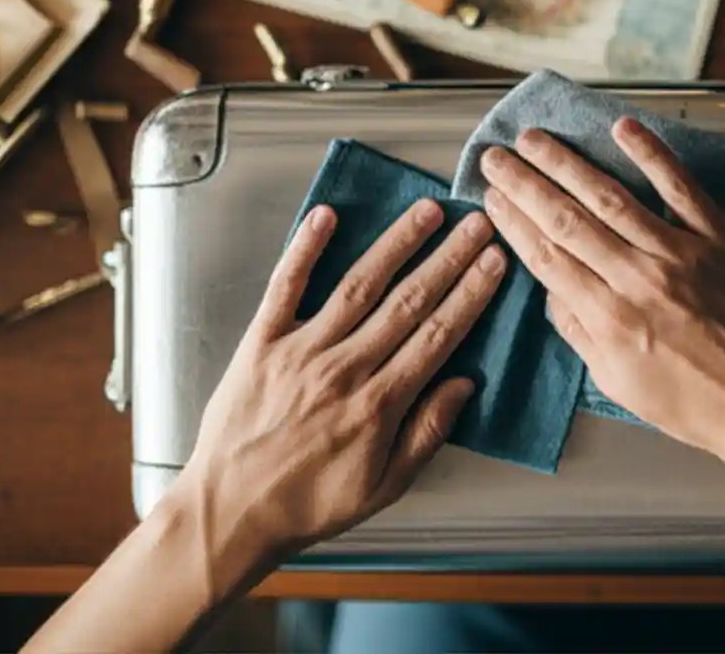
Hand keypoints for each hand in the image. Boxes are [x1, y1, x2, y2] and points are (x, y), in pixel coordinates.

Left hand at [176, 201, 506, 558]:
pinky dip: (304, 249)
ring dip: (395, 244)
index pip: (437, 336)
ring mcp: (299, 351)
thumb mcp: (385, 487)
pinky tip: (327, 216)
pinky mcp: (259, 343)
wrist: (229, 512)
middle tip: (477, 224)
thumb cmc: (312, 503)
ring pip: (358, 286)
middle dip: (448, 259)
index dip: (470, 295)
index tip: (494, 262)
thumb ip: (427, 432)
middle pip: (407, 303)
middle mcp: (343, 369)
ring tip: (427, 211)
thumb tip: (464, 383)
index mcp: (378, 405)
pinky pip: (284, 287)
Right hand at [479, 117, 724, 458]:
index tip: (493, 198)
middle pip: (567, 219)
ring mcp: (680, 252)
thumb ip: (582, 335)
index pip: (548, 257)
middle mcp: (638, 277)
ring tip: (536, 138)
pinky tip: (622, 128)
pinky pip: (680, 187)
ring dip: (568, 163)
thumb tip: (554, 294)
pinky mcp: (720, 237)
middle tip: (497, 156)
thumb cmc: (695, 404)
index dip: (515, 222)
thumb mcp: (620, 384)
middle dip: (526, 183)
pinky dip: (651, 155)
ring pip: (611, 196)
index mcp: (610, 317)